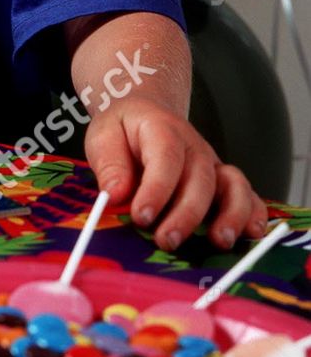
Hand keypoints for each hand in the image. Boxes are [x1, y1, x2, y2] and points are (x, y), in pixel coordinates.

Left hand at [84, 97, 268, 252]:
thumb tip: (116, 194)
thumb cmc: (123, 131)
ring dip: (230, 214)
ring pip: (232, 186)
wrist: (145, 115)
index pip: (165, 159)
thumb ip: (109, 164)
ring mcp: (212, 163)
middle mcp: (194, 146)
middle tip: (166, 240)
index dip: (156, 190)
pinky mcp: (223, 181)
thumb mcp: (103, 136)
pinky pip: (247, 194)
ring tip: (219, 241)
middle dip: (186, 214)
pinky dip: (253, 213)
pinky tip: (251, 234)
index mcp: (162, 129)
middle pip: (200, 179)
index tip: (141, 216)